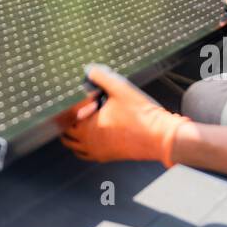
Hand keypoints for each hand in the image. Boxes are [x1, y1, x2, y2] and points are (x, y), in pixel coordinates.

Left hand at [61, 65, 188, 167]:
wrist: (160, 137)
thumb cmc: (142, 115)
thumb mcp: (120, 89)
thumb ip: (101, 77)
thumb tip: (89, 70)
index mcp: (87, 128)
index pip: (65, 118)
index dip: (69, 106)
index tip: (77, 98)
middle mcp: (89, 143)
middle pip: (66, 133)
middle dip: (69, 120)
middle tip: (79, 108)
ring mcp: (97, 152)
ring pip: (74, 146)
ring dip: (74, 133)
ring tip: (82, 120)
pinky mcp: (107, 157)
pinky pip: (85, 154)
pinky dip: (83, 144)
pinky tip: (94, 131)